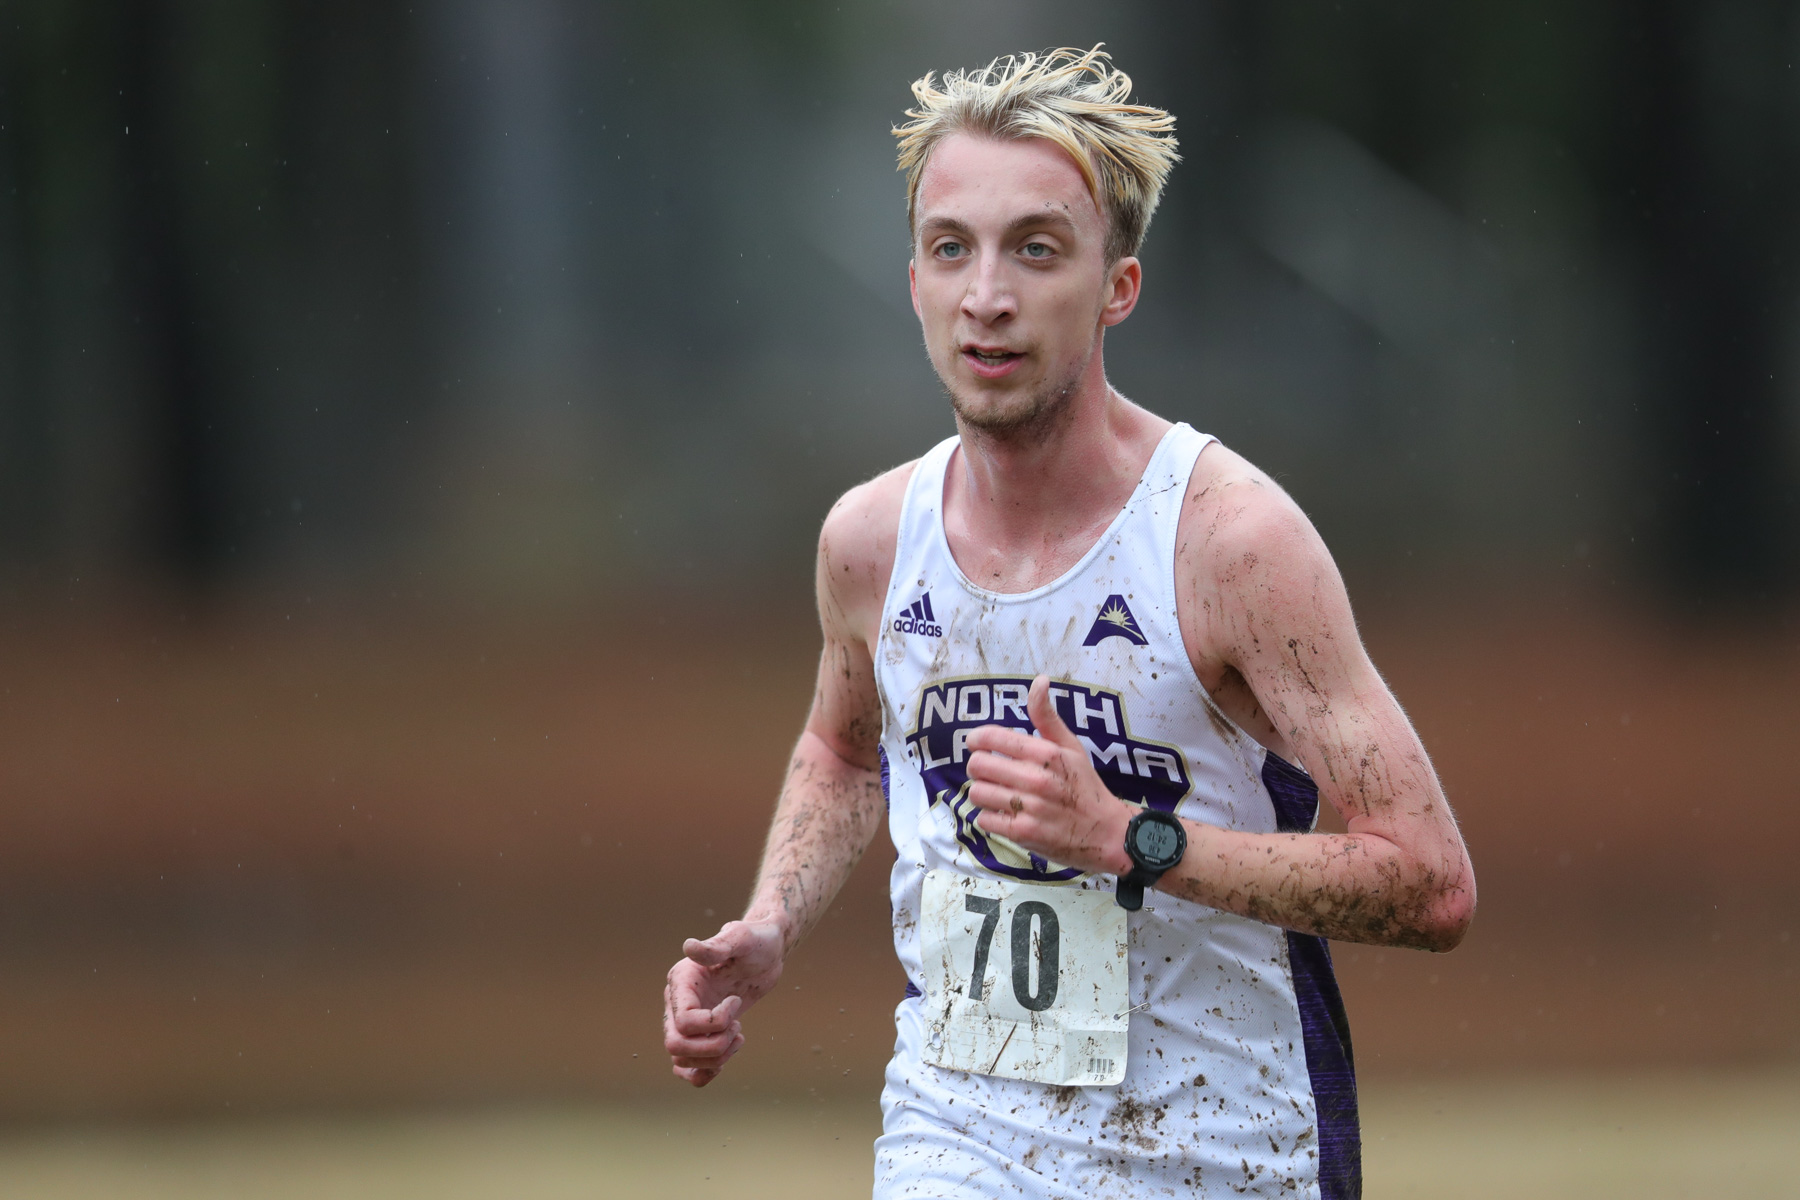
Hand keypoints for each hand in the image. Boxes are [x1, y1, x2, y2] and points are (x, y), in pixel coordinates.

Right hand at [662, 918, 783, 1086]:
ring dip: (715, 1058)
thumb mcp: (741, 939)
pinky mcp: (700, 1033)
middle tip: (738, 1028)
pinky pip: (686, 1068)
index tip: (736, 1001)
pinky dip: (704, 1073)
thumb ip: (716, 947)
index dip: (714, 1023)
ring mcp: (687, 1020)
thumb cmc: (756, 941)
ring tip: (738, 1036)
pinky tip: (727, 1057)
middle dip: (712, 1047)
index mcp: (682, 981)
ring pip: (681, 1059)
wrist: (766, 952)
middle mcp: (677, 1002)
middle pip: (676, 1045)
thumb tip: (688, 947)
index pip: (684, 1021)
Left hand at [964, 675, 1135, 876]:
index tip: (978, 744)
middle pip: (977, 765)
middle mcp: (1037, 779)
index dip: (977, 739)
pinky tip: (1006, 814)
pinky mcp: (1023, 833)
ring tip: (999, 793)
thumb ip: (1047, 716)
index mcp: (1046, 753)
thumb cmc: (1086, 787)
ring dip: (983, 792)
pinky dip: (990, 817)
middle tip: (990, 771)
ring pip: (977, 793)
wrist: (1107, 834)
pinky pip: (984, 819)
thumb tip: (1039, 680)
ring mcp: (1029, 808)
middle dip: (978, 767)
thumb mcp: (1071, 747)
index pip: (990, 737)